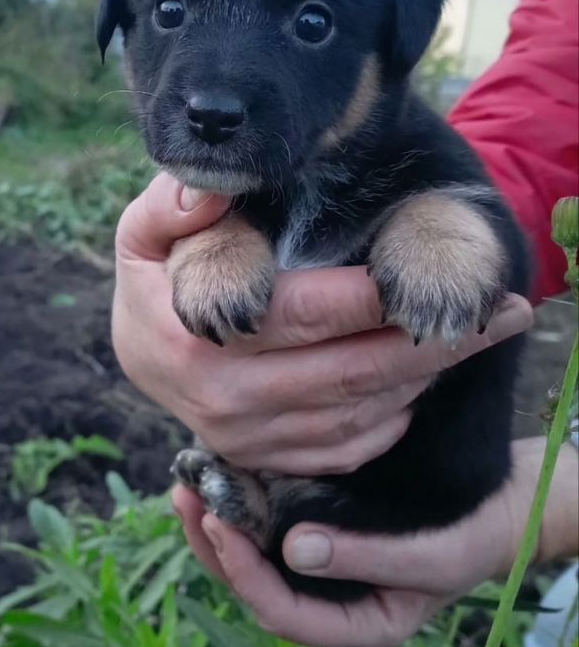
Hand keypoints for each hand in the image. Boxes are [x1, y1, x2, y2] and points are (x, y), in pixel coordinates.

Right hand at [114, 173, 532, 474]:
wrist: (140, 356)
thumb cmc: (151, 285)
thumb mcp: (139, 234)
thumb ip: (170, 206)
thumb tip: (211, 188)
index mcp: (197, 339)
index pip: (306, 315)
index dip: (378, 295)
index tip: (439, 275)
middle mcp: (226, 400)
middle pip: (353, 373)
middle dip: (437, 342)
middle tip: (508, 314)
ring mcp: (247, 438)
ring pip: (360, 414)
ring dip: (423, 377)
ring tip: (475, 338)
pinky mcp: (265, 458)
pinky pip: (346, 449)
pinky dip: (394, 418)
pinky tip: (419, 381)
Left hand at [173, 438, 578, 646]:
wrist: (491, 509)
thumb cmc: (467, 538)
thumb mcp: (427, 556)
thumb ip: (364, 559)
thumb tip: (292, 551)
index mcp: (350, 622)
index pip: (281, 612)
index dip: (244, 573)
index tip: (220, 524)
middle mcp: (324, 597)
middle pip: (252, 584)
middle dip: (214, 546)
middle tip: (185, 497)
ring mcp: (316, 565)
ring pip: (251, 556)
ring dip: (215, 523)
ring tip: (187, 482)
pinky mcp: (316, 529)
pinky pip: (265, 527)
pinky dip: (240, 503)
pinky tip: (220, 472)